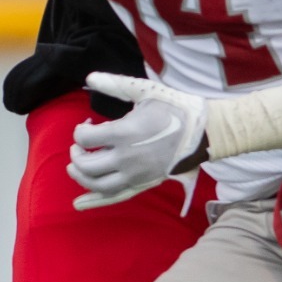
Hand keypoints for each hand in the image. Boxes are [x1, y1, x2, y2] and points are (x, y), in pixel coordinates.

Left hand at [67, 73, 205, 208]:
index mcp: (124, 133)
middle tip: (80, 146)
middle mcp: (127, 157)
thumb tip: (89, 77)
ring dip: (80, 176)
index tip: (88, 124)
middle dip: (76, 154)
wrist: (205, 130)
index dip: (79, 130)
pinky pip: (115, 197)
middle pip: (86, 164)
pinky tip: (79, 204)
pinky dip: (95, 201)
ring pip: (96, 183)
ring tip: (76, 166)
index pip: (84, 138)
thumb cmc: (174, 108)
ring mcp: (135, 173)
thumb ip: (116, 85)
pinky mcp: (143, 183)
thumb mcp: (145, 92)